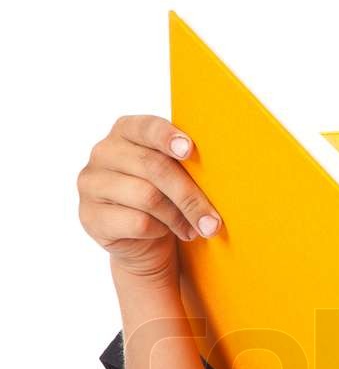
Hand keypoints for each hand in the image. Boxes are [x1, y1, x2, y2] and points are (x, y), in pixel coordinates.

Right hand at [77, 113, 224, 283]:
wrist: (145, 241)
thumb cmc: (167, 197)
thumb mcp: (175, 173)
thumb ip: (183, 160)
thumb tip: (219, 164)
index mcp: (126, 130)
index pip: (146, 127)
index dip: (168, 137)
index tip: (189, 150)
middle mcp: (103, 152)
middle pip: (153, 167)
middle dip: (189, 195)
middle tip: (213, 220)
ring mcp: (91, 184)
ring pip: (147, 197)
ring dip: (179, 216)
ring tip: (195, 228)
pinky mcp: (90, 216)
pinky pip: (136, 222)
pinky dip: (160, 230)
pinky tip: (167, 233)